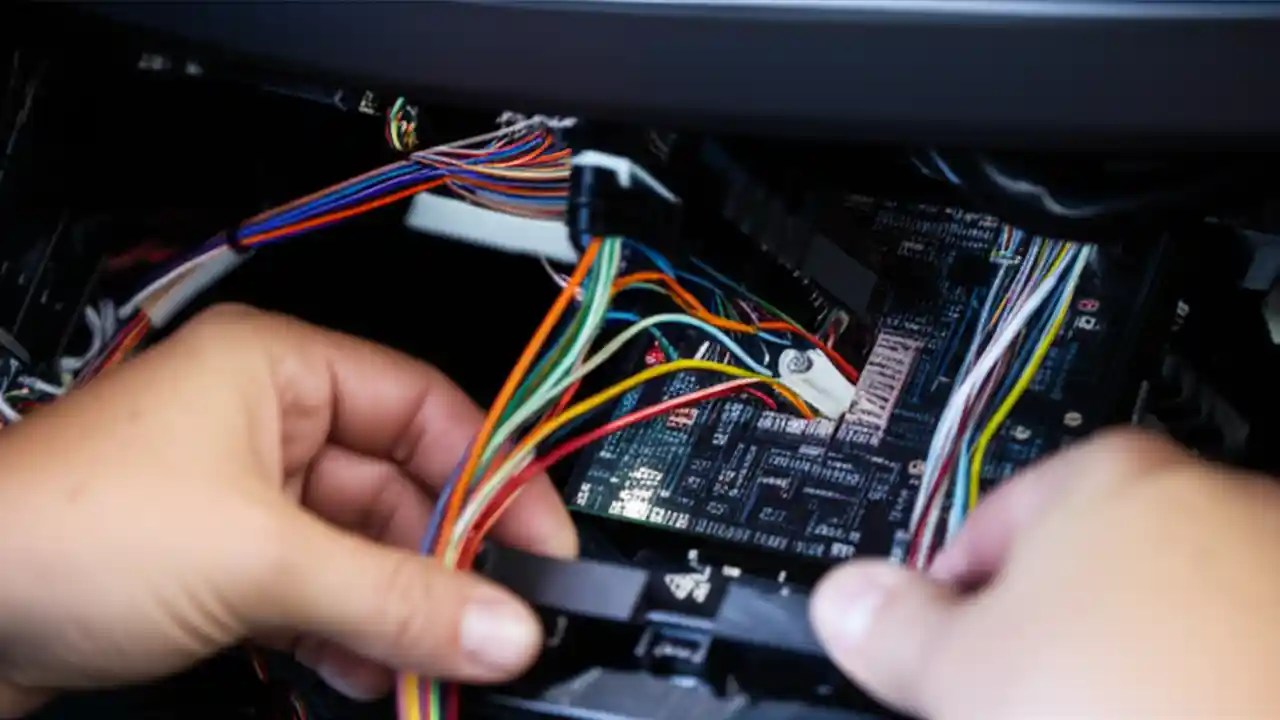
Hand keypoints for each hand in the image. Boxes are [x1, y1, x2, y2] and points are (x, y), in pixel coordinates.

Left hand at [0, 305, 576, 715]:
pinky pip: (318, 595)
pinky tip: (365, 671)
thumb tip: (500, 624)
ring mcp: (244, 500)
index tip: (539, 542)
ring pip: (361, 552)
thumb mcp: (261, 560)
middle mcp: (265, 425)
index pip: (427, 408)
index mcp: (280, 372)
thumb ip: (394, 598)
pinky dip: (348, 634)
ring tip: (432, 662)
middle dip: (443, 564)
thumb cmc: (58, 530)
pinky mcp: (221, 566)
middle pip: (399, 489)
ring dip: (397, 612)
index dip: (493, 474)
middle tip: (491, 622)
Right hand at [811, 429, 1279, 718]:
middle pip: (1082, 563)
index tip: (945, 649)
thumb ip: (896, 626)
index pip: (986, 523)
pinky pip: (1231, 643)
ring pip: (1164, 608)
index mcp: (1106, 473)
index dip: (949, 596)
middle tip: (1027, 695)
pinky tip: (1176, 710)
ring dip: (1130, 654)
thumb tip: (851, 603)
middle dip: (1048, 629)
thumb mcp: (970, 672)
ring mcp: (1272, 563)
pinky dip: (1201, 677)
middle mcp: (1205, 496)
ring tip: (1110, 710)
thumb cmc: (1143, 704)